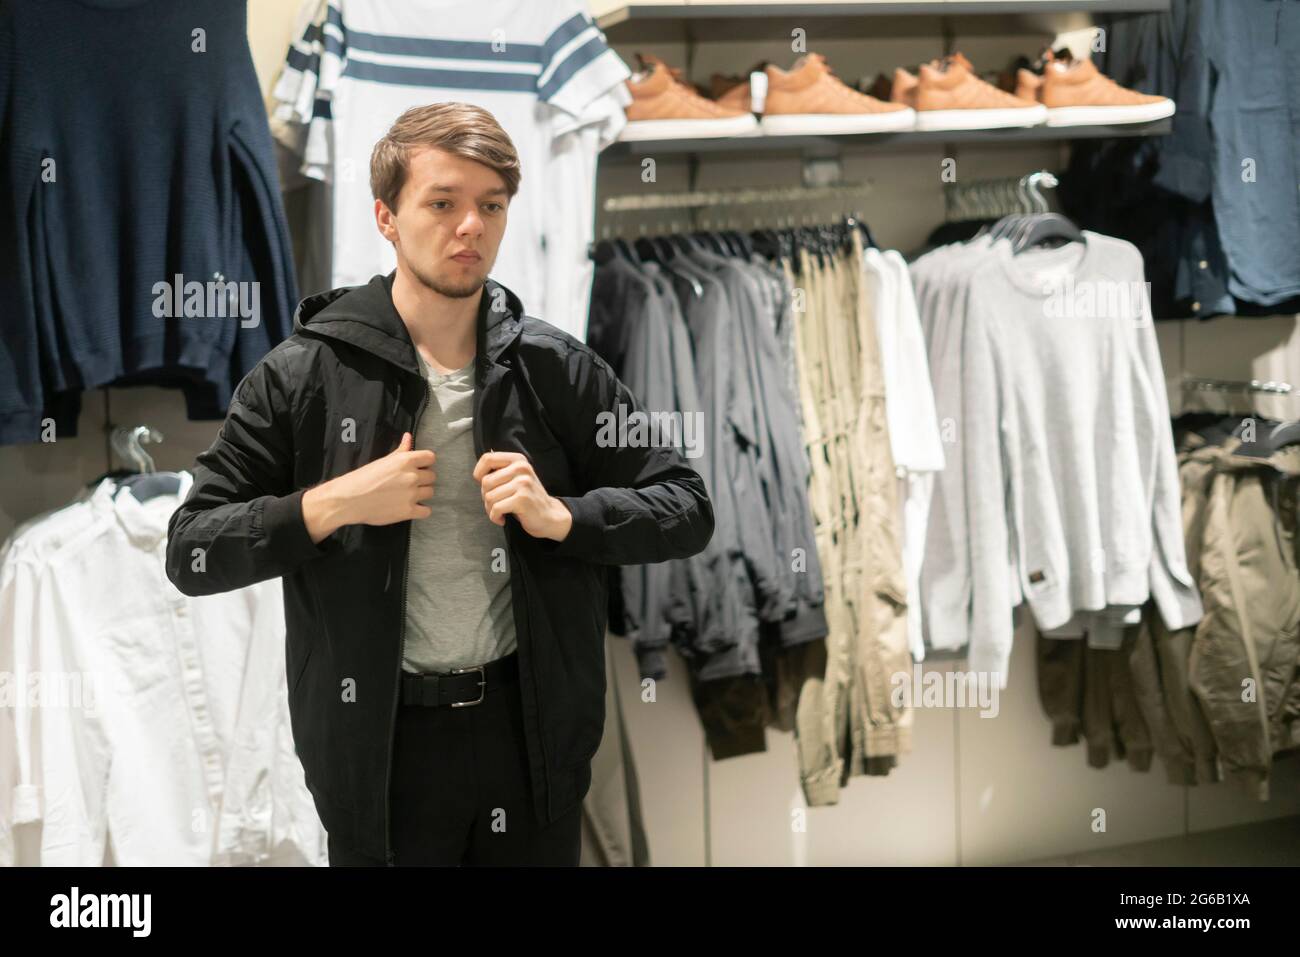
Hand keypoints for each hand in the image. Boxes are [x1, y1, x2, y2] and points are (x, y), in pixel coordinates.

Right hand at [301, 432, 434, 542]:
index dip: (425, 463)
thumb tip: (408, 437)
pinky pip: (426, 511)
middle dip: (423, 479)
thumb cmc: (362, 479)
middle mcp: (412, 476)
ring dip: (422, 494)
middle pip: (432, 476)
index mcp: (406, 461)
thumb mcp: (383, 461)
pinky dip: (421, 510)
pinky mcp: (408, 511)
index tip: (419, 468)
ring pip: (430, 492)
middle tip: (409, 483)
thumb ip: (400, 450)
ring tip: (407, 495)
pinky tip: (410, 507)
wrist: (348, 500)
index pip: (430, 458)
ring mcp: (411, 494)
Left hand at [472, 450, 571, 540]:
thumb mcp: (516, 478)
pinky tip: (502, 519)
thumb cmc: (527, 498)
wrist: (549, 516)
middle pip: (485, 481)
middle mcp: (521, 468)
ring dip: (490, 509)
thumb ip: (500, 472)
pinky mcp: (522, 499)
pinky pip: (496, 508)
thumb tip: (478, 474)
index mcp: (518, 460)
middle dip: (485, 497)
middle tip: (496, 504)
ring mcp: (523, 483)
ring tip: (499, 512)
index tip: (485, 486)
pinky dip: (495, 517)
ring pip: (489, 496)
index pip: (487, 459)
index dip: (479, 473)